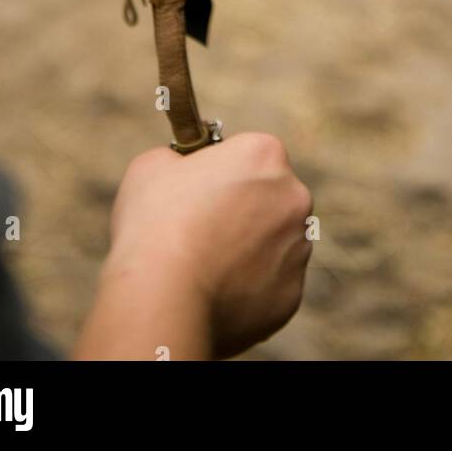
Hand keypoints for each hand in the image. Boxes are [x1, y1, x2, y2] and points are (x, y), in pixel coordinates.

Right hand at [73, 135, 313, 360]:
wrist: (163, 297)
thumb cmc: (156, 222)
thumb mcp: (154, 166)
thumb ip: (180, 159)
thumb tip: (182, 168)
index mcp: (266, 155)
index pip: (251, 155)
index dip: (224, 171)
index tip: (201, 189)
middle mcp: (294, 197)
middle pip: (271, 198)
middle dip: (245, 209)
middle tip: (203, 228)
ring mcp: (298, 248)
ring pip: (275, 243)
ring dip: (249, 249)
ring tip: (205, 265)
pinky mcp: (291, 295)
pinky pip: (271, 285)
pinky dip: (249, 288)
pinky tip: (216, 292)